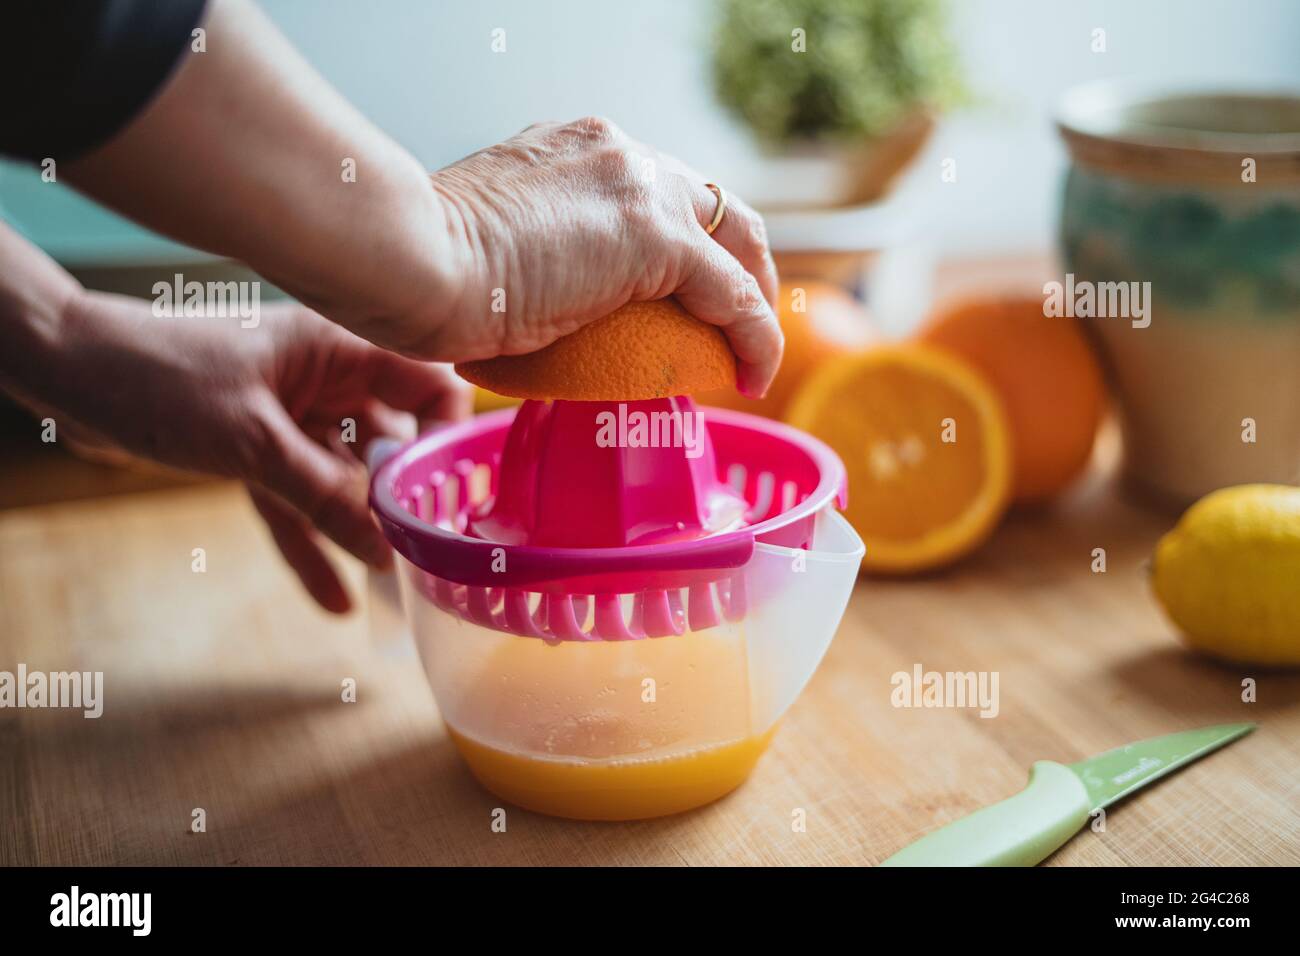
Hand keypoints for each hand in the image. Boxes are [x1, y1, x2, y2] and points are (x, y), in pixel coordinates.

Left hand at [37, 292, 468, 612]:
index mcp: (337, 348)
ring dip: (362, 533)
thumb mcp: (252, 441)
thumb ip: (325, 496)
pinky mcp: (257, 452)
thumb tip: (387, 549)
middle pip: (391, 442)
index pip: (427, 382)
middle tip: (432, 554)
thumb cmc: (159, 376)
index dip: (447, 432)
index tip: (453, 490)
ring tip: (396, 590)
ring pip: (345, 482)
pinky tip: (334, 603)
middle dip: (408, 499)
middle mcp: (325, 380)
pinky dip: (311, 546)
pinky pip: (299, 504)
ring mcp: (292, 417)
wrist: (67, 373)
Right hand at [426, 117, 782, 396]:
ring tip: (750, 356)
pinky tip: (751, 379)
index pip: (655, 185)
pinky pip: (733, 294)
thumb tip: (531, 307)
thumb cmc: (424, 270)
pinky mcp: (656, 235)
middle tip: (737, 322)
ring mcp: (639, 184)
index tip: (681, 294)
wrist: (413, 261)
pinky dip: (754, 337)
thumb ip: (527, 254)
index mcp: (575, 148)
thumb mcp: (491, 246)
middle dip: (739, 260)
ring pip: (737, 235)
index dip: (684, 239)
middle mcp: (616, 150)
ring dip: (756, 296)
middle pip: (710, 199)